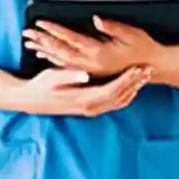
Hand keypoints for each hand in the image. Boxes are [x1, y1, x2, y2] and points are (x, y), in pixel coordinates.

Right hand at [12, 65, 151, 116]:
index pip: (112, 89)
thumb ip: (69, 75)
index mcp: (83, 98)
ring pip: (118, 102)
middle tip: (147, 69)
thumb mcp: (52, 77)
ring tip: (143, 76)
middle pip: (120, 97)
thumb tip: (85, 75)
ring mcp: (90, 110)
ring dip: (133, 89)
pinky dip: (125, 96)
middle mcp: (90, 107)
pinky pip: (112, 104)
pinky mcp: (89, 109)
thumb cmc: (41, 85)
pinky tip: (130, 87)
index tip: (138, 68)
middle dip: (135, 83)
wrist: (31, 100)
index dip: (127, 79)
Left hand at [23, 18, 162, 77]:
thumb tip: (96, 18)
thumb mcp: (132, 34)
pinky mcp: (92, 71)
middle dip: (43, 41)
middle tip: (27, 34)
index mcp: (99, 53)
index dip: (54, 30)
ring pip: (61, 60)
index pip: (70, 39)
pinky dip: (54, 59)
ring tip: (30, 42)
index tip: (40, 22)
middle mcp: (92, 64)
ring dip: (45, 50)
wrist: (153, 66)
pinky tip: (45, 54)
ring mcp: (91, 69)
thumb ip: (113, 27)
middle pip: (60, 51)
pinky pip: (68, 66)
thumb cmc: (144, 48)